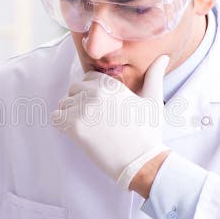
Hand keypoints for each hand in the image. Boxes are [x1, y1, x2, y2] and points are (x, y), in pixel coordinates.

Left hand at [52, 55, 169, 188]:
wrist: (141, 161)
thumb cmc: (148, 133)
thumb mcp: (153, 101)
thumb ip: (154, 76)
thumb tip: (163, 57)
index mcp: (112, 85)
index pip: (88, 77)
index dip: (91, 91)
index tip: (100, 107)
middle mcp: (96, 93)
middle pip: (73, 89)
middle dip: (79, 102)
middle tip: (93, 120)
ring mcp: (84, 109)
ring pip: (63, 104)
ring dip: (70, 114)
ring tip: (88, 128)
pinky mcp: (75, 126)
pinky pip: (56, 118)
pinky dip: (62, 126)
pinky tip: (78, 134)